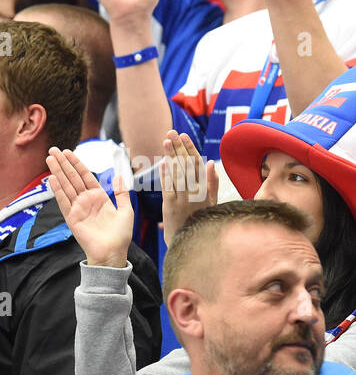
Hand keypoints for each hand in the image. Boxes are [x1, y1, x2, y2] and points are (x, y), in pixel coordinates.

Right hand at [46, 146, 131, 267]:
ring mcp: (77, 209)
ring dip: (57, 172)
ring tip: (49, 159)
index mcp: (99, 197)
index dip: (77, 163)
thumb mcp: (126, 210)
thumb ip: (122, 193)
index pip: (85, 176)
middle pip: (72, 178)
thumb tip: (118, 177)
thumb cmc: (121, 235)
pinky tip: (52, 179)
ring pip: (66, 186)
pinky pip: (64, 202)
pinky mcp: (72, 219)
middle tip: (53, 149)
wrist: (113, 253)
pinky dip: (58, 190)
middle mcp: (86, 201)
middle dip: (63, 163)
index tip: (68, 152)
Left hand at [159, 130, 217, 245]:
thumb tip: (211, 163)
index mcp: (204, 189)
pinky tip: (162, 162)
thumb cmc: (200, 221)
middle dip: (179, 147)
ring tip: (166, 141)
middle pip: (186, 165)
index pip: (197, 164)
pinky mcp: (170, 207)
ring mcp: (182, 199)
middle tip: (171, 132)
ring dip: (171, 156)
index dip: (190, 149)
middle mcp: (194, 192)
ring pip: (177, 173)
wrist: (188, 242)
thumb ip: (211, 182)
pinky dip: (165, 175)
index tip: (184, 136)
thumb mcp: (211, 202)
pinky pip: (168, 188)